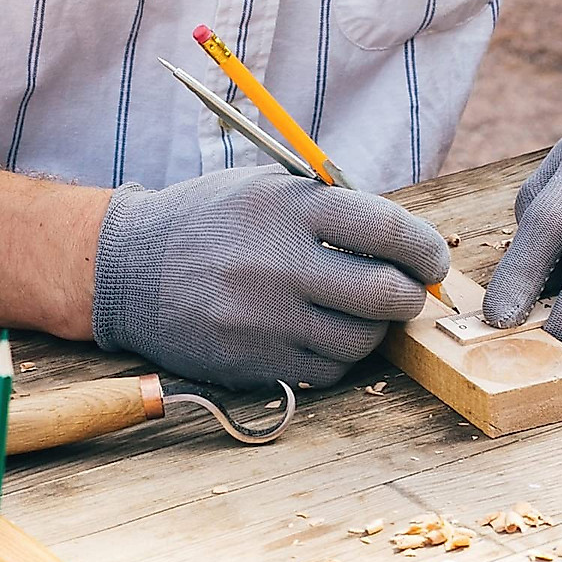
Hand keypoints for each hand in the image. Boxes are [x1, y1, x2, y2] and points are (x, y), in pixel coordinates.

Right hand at [92, 167, 449, 388]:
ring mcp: (263, 320)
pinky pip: (327, 371)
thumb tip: (409, 246)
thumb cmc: (212, 222)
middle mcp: (277, 264)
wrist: (127, 268)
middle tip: (407, 291)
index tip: (433, 259)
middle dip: (409, 295)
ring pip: (360, 341)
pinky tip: (321, 333)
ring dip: (374, 329)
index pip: (385, 228)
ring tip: (358, 311)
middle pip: (384, 293)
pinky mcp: (252, 363)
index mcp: (287, 209)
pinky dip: (338, 356)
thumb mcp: (267, 189)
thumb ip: (334, 210)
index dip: (425, 248)